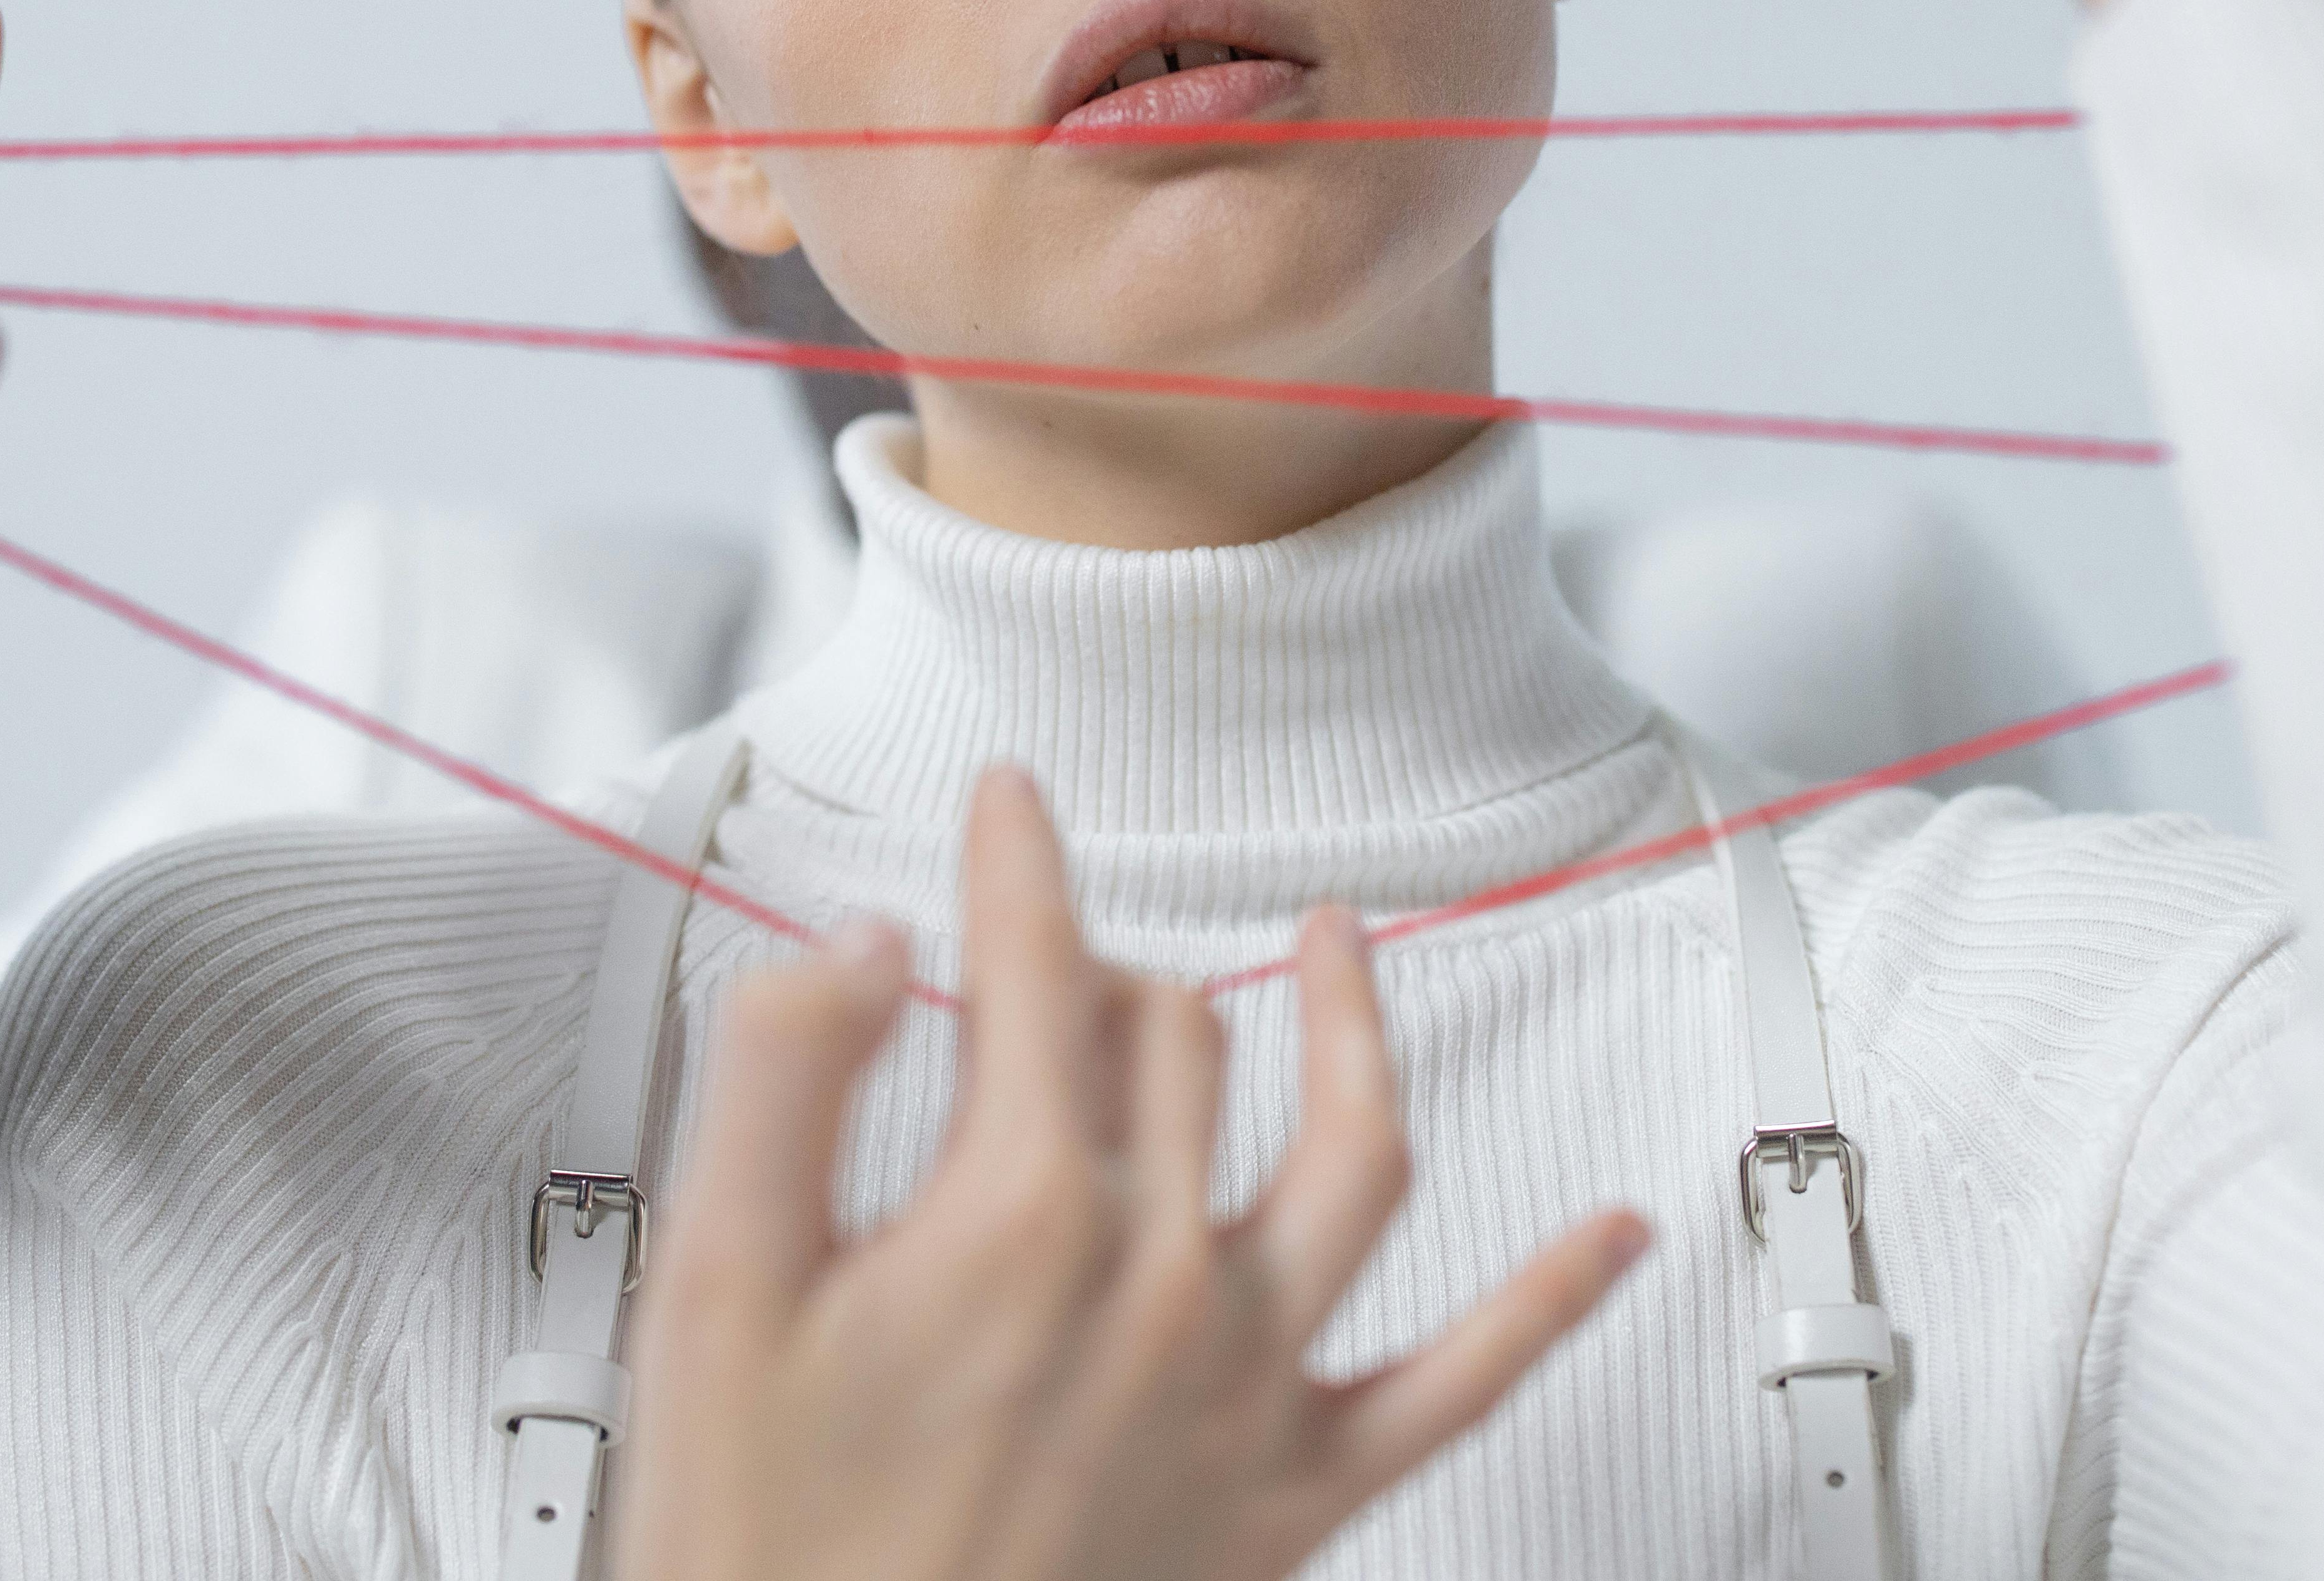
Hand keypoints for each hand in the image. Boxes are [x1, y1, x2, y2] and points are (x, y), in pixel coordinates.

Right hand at [618, 773, 1648, 1580]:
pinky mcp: (1296, 1493)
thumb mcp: (712, 1290)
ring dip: (1357, 1029)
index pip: (1038, 969)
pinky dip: (1551, 1300)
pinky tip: (1611, 1235)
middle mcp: (1162, 1282)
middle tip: (1069, 950)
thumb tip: (868, 947)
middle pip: (1176, 1042)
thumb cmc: (767, 1546)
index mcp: (1022, 1216)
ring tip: (1342, 944)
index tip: (1011, 814)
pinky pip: (1462, 1384)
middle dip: (1117, 965)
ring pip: (1351, 1152)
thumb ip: (785, 1080)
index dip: (1017, 865)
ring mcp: (1244, 1386)